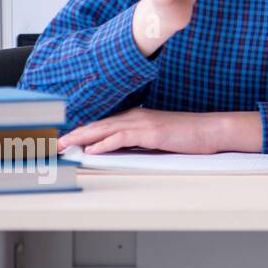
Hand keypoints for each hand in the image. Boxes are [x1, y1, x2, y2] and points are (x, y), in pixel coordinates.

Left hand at [57, 109, 260, 154]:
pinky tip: (91, 150)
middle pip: (98, 124)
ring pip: (104, 129)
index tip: (66, 139)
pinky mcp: (151, 133)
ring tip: (64, 145)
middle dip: (75, 133)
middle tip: (55, 142)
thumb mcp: (159, 138)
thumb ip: (138, 141)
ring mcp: (143, 123)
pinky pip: (122, 138)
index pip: (103, 123)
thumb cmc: (189, 135)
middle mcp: (137, 116)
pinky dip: (104, 144)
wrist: (212, 130)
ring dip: (82, 138)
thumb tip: (119, 151)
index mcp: (137, 117)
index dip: (83, 131)